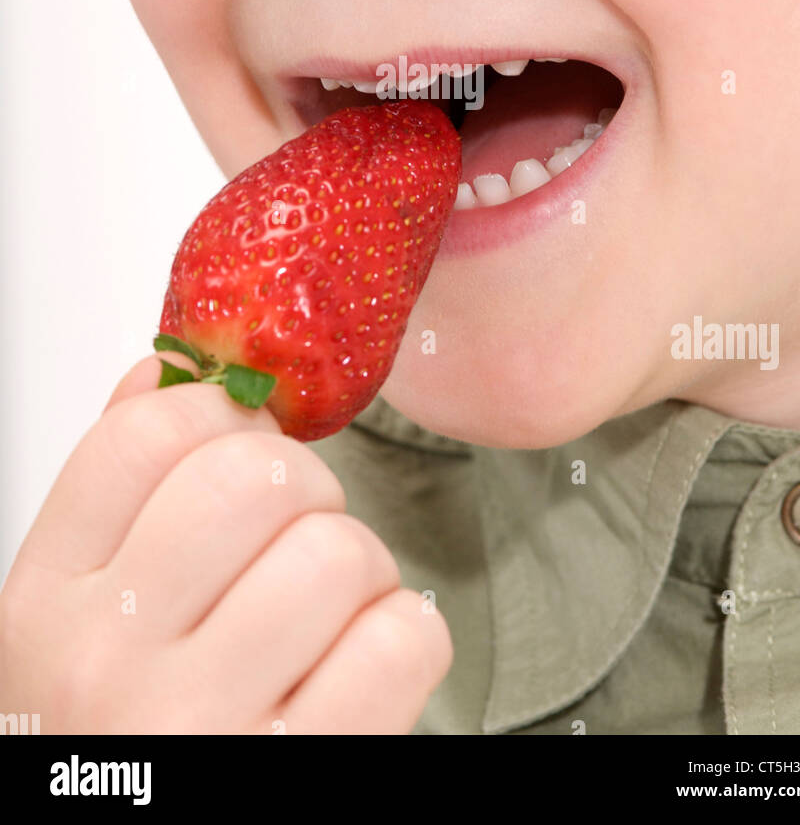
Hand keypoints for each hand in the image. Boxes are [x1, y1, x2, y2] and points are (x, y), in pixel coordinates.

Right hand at [0, 354, 452, 732]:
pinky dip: (406, 638)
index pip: (146, 432)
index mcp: (43, 607)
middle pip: (256, 475)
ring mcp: (201, 730)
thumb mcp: (73, 621)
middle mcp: (106, 665)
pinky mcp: (301, 778)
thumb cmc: (118, 744)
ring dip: (360, 572)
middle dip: (304, 490)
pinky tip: (363, 667)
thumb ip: (112, 494)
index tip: (244, 436)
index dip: (221, 409)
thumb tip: (166, 370)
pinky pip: (401, 639)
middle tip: (295, 535)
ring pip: (338, 551)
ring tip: (327, 617)